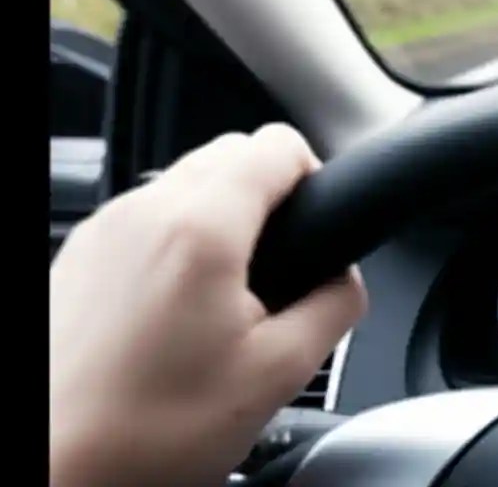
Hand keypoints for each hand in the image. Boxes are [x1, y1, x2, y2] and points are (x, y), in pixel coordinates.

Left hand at [50, 125, 367, 486]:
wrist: (48, 472)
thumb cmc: (143, 433)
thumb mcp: (277, 374)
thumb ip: (333, 307)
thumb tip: (346, 281)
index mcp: (200, 228)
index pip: (278, 145)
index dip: (315, 177)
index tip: (318, 225)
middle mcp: (142, 212)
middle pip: (231, 156)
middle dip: (270, 199)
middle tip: (280, 272)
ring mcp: (100, 231)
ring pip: (186, 186)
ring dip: (222, 222)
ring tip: (226, 305)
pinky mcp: (75, 259)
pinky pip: (145, 223)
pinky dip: (176, 247)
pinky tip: (177, 318)